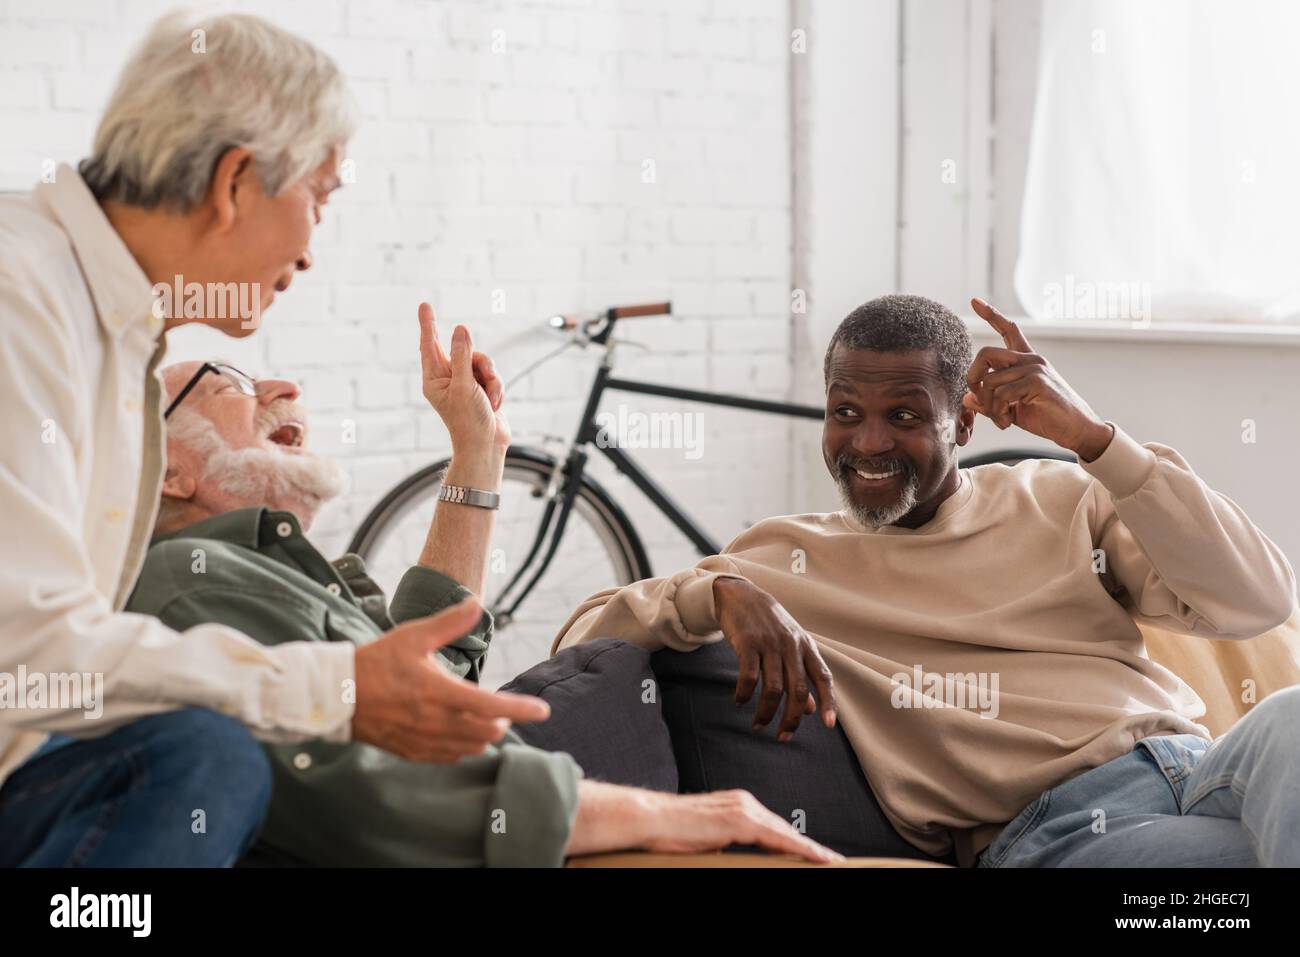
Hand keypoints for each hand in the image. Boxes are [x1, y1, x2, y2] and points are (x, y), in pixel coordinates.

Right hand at [352, 599, 549, 761]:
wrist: (336, 694)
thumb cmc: (376, 661)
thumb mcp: (414, 635)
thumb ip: (449, 623)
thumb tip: (476, 603)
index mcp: (439, 692)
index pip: (492, 706)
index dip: (522, 709)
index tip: (543, 711)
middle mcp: (435, 721)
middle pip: (487, 732)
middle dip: (502, 720)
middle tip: (502, 708)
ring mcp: (423, 740)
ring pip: (471, 747)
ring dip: (484, 734)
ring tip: (483, 718)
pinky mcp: (411, 752)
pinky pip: (449, 757)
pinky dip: (463, 746)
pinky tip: (461, 733)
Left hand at [418, 302, 509, 452]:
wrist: (487, 445)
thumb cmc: (469, 421)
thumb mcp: (464, 385)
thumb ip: (463, 356)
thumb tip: (460, 331)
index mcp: (435, 379)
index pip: (430, 345)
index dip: (428, 324)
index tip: (424, 306)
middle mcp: (449, 379)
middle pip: (461, 351)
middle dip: (472, 356)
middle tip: (463, 331)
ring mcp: (466, 383)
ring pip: (482, 361)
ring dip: (491, 378)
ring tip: (489, 399)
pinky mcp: (482, 388)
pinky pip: (492, 375)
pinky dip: (497, 388)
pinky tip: (494, 404)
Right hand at [640, 789, 842, 862]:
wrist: (651, 819)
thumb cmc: (672, 831)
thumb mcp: (707, 840)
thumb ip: (725, 844)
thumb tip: (734, 855)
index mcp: (737, 805)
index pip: (773, 827)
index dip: (796, 842)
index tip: (816, 855)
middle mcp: (744, 802)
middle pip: (784, 829)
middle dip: (808, 847)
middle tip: (832, 861)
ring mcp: (743, 809)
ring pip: (785, 833)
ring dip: (810, 850)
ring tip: (831, 862)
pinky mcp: (739, 821)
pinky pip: (777, 838)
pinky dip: (800, 848)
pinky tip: (815, 858)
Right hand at [712, 577, 836, 740]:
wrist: (741, 595)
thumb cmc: (769, 624)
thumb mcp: (790, 645)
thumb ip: (801, 676)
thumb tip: (810, 710)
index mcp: (806, 646)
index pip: (823, 677)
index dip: (828, 701)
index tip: (829, 725)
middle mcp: (791, 645)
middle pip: (797, 689)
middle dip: (791, 718)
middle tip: (782, 737)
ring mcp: (769, 644)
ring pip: (773, 688)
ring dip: (765, 712)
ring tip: (758, 725)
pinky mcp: (748, 643)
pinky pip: (749, 676)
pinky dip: (744, 694)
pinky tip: (739, 701)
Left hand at [964, 298, 1114, 460]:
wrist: (1076, 430)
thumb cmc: (1046, 418)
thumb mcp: (1011, 409)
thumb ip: (990, 401)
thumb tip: (967, 397)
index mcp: (1026, 360)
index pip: (1008, 330)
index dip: (991, 315)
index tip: (974, 300)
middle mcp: (1030, 359)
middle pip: (985, 354)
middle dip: (973, 377)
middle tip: (979, 399)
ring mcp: (1035, 368)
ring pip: (990, 381)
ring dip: (989, 406)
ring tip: (1001, 419)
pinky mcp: (1038, 382)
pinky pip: (1001, 394)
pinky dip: (998, 412)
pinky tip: (1007, 422)